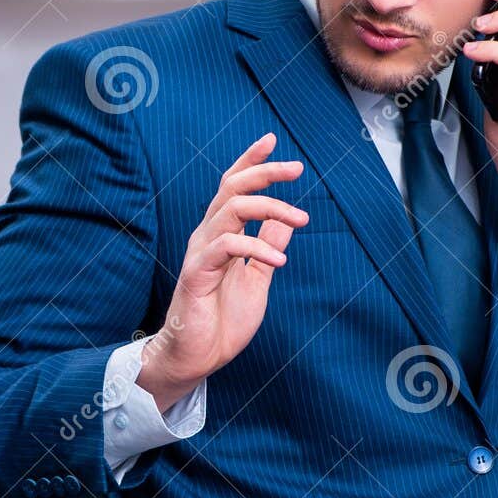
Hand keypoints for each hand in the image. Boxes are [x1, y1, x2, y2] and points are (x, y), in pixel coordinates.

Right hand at [135, 133, 308, 412]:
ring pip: (229, 210)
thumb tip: (286, 221)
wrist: (197, 356)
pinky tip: (279, 260)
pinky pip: (225, 247)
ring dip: (269, 208)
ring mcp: (200, 253)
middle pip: (230, 189)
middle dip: (263, 172)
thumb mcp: (257, 279)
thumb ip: (267, 247)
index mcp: (220, 234)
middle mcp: (207, 236)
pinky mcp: (197, 273)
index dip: (249, 162)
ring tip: (300, 218)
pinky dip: (256, 247)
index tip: (271, 141)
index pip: (232, 188)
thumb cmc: (222, 320)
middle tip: (297, 169)